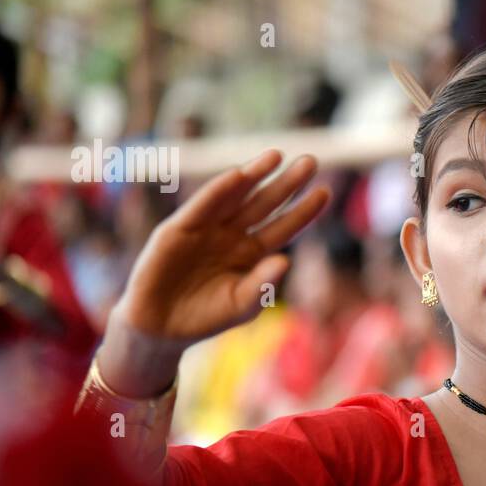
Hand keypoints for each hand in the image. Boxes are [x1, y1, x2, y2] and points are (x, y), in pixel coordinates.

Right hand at [110, 150, 327, 343]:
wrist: (160, 329)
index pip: (282, 226)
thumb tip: (286, 261)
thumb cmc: (205, 317)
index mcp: (252, 253)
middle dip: (286, 184)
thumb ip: (262, 285)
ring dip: (254, 175)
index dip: (303, 210)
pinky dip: (219, 191)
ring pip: (235, 197)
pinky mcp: (179, 229)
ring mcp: (206, 229)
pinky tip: (238, 176)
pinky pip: (202, 207)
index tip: (324, 191)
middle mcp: (232, 235)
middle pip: (265, 205)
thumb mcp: (240, 305)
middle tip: (311, 161)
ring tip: (276, 156)